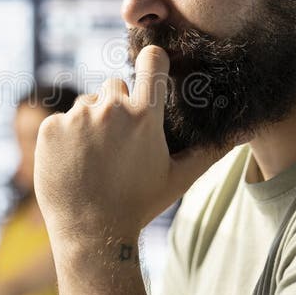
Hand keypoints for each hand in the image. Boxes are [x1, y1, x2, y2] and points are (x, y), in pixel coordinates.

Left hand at [34, 45, 224, 245]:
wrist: (91, 233)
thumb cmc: (139, 205)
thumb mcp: (178, 178)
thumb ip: (209, 151)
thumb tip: (244, 133)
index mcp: (144, 116)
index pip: (152, 61)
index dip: (152, 61)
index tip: (151, 67)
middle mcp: (110, 109)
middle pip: (114, 85)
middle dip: (116, 105)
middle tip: (116, 144)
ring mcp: (77, 117)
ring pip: (85, 104)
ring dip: (89, 122)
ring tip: (94, 159)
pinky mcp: (51, 128)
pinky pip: (60, 121)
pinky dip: (64, 138)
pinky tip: (72, 164)